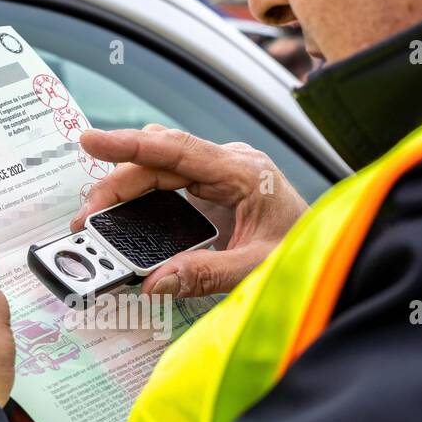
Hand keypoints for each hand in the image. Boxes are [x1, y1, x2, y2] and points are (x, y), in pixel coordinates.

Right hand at [70, 125, 306, 296]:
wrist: (335, 255)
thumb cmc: (307, 254)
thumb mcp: (256, 269)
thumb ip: (204, 274)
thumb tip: (154, 281)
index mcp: (243, 171)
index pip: (177, 148)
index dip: (129, 144)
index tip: (91, 140)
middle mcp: (230, 165)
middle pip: (159, 161)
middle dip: (117, 184)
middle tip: (86, 218)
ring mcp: (223, 175)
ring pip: (161, 170)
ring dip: (126, 189)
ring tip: (97, 217)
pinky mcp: (216, 190)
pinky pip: (171, 184)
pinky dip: (143, 196)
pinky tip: (123, 213)